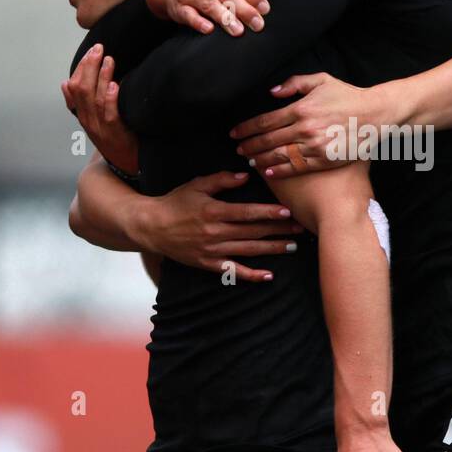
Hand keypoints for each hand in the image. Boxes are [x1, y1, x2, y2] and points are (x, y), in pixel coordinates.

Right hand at [62, 43, 138, 174]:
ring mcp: (100, 127)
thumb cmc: (113, 136)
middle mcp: (87, 120)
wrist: (126, 163)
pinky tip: (114, 85)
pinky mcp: (115, 132)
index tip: (91, 51)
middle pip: (82, 89)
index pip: (73, 87)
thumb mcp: (93, 119)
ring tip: (108, 60)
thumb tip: (65, 83)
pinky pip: (110, 114)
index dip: (81, 68)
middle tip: (99, 49)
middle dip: (89, 67)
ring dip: (101, 76)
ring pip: (95, 98)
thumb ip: (81, 102)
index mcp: (81, 114)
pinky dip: (110, 98)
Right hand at [127, 171, 303, 281]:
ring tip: (292, 246)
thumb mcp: (197, 185)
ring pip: (248, 250)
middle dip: (279, 230)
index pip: (247, 213)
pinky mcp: (208, 264)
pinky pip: (233, 271)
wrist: (151, 227)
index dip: (269, 213)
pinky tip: (268, 276)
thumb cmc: (175, 202)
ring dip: (272, 249)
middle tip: (301, 228)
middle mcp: (215, 233)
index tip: (288, 212)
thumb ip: (222, 180)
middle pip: (253, 232)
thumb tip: (246, 175)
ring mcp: (212, 250)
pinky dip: (251, 275)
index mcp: (214, 211)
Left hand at [231, 73, 394, 178]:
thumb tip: (272, 93)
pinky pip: (297, 167)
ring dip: (261, 159)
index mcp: (302, 108)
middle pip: (268, 140)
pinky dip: (280, 170)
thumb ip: (294, 84)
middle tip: (238, 150)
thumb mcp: (322, 81)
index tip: (235, 133)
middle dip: (250, 146)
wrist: (376, 115)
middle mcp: (305, 128)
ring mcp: (315, 146)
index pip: (266, 121)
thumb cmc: (349, 96)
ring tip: (250, 161)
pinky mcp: (325, 159)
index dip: (247, 128)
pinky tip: (269, 172)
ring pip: (279, 155)